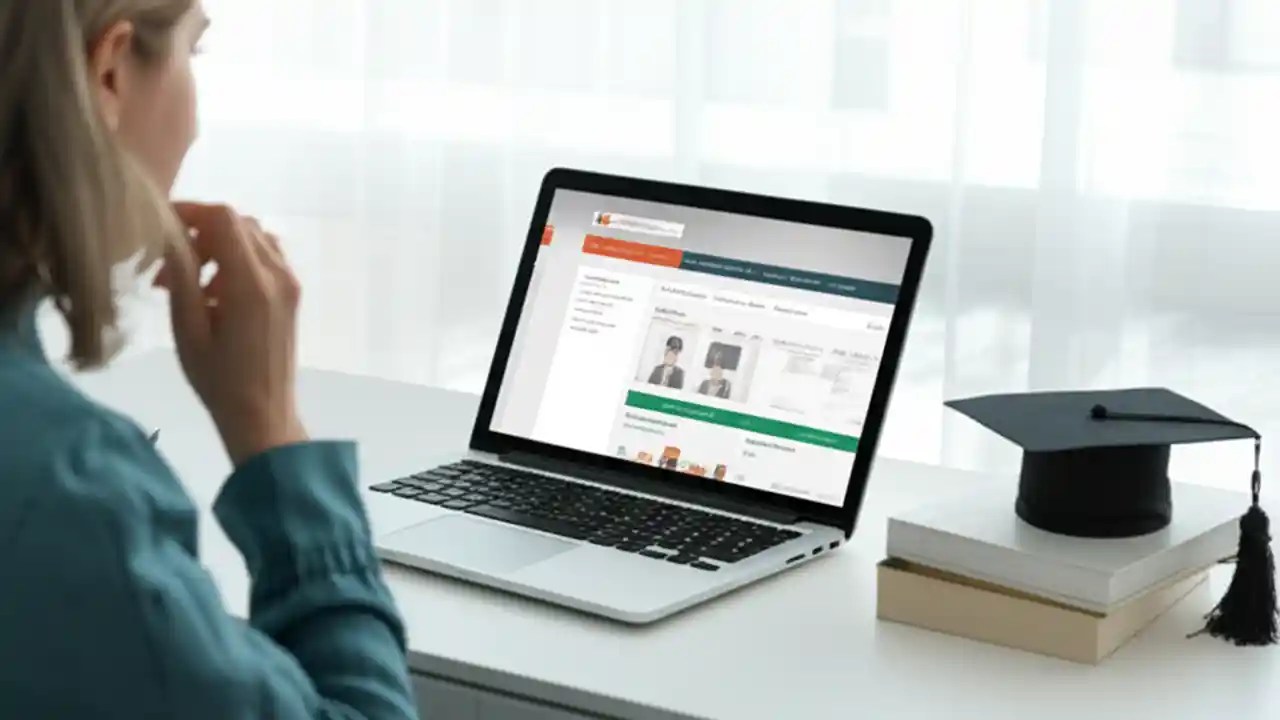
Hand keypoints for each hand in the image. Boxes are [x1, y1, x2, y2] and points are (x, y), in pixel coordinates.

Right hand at [158, 203, 307, 465]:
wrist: (263, 414)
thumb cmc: (218, 380)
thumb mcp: (188, 329)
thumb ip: (182, 278)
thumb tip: (171, 237)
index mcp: (251, 283)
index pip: (225, 219)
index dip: (191, 212)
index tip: (162, 226)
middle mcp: (278, 275)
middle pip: (240, 223)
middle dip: (202, 232)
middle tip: (170, 266)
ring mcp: (290, 284)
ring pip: (254, 237)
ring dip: (220, 246)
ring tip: (191, 283)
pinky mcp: (293, 295)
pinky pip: (267, 257)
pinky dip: (240, 259)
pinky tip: (217, 292)